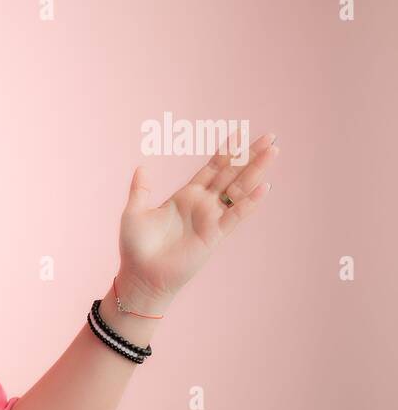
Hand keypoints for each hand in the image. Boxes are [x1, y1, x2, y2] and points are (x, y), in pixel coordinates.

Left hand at [116, 127, 278, 311]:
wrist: (141, 275)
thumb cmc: (136, 247)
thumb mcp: (135, 213)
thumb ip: (141, 190)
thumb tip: (142, 167)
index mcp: (185, 196)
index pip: (211, 168)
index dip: (226, 151)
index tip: (240, 133)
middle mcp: (203, 204)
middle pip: (232, 174)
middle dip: (250, 156)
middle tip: (270, 137)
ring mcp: (211, 219)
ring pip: (239, 190)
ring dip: (256, 171)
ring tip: (274, 152)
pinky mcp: (214, 235)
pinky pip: (235, 215)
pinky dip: (249, 202)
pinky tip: (264, 187)